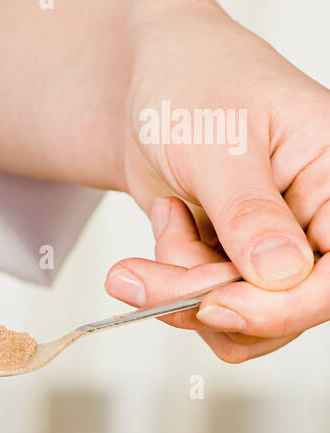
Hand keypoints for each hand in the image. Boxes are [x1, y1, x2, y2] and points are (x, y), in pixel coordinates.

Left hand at [106, 0, 328, 361]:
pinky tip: (169, 224)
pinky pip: (211, 312)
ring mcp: (278, 251)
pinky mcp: (241, 270)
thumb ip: (249, 213)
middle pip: (285, 309)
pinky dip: (173, 286)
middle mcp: (316, 221)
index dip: (280, 306)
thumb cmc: (195, 85)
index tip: (215, 305)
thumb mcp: (219, 144)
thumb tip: (280, 274)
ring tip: (165, 222)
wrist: (153, 88)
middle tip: (144, 275)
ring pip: (242, 323)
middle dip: (206, 300)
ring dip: (181, 293)